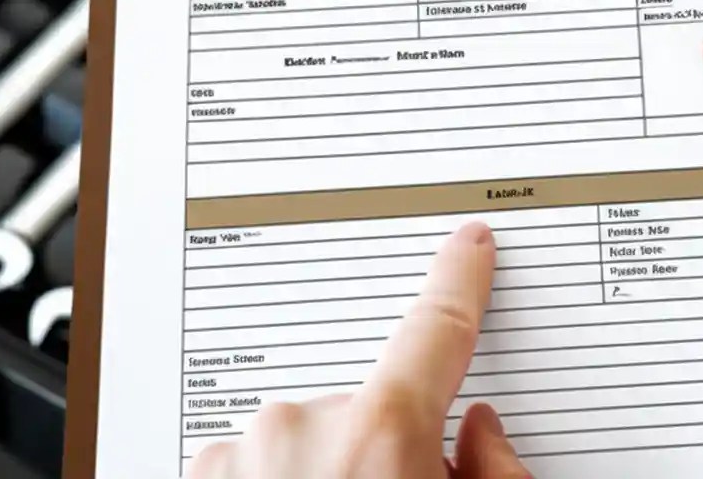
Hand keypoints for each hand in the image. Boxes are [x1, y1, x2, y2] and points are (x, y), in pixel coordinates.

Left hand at [187, 222, 528, 478]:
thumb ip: (495, 472)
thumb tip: (481, 432)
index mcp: (383, 433)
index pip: (439, 330)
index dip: (461, 282)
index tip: (469, 247)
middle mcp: (306, 427)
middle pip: (372, 403)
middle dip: (387, 445)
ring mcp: (246, 450)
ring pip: (312, 434)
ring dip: (328, 468)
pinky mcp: (206, 471)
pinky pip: (258, 457)